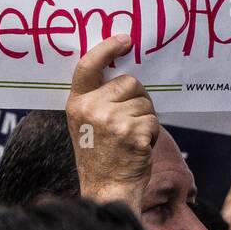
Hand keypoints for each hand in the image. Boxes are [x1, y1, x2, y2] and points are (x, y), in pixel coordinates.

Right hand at [65, 35, 156, 214]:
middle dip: (137, 99)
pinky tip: (139, 148)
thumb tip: (122, 74)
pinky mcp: (132, 133)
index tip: (124, 40)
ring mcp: (112, 120)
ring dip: (145, 119)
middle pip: (129, 82)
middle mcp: (92, 108)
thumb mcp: (86, 124)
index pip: (88, 65)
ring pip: (144, 102)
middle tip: (129, 123)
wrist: (107, 189)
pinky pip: (153, 120)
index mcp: (77, 103)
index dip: (106, 48)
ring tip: (131, 139)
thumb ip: (97, 99)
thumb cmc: (101, 157)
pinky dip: (152, 134)